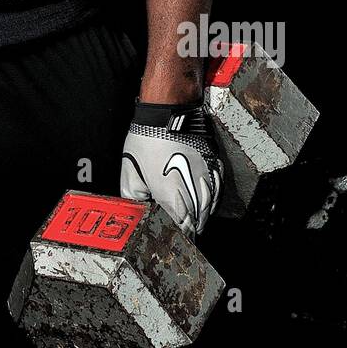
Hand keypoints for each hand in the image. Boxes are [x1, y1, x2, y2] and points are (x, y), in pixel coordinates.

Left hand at [120, 101, 222, 235]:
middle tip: (186, 231)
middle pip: (197, 220)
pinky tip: (207, 202)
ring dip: (202, 215)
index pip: (182, 227)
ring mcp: (206, 178)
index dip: (179, 233)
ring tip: (196, 221)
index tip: (176, 234)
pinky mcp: (213, 166)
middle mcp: (192, 191)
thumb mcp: (129, 172)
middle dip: (191, 227)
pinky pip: (217, 190)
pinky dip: (212, 199)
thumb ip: (134, 198)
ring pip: (209, 208)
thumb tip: (138, 210)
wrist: (167, 112)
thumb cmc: (148, 139)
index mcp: (171, 197)